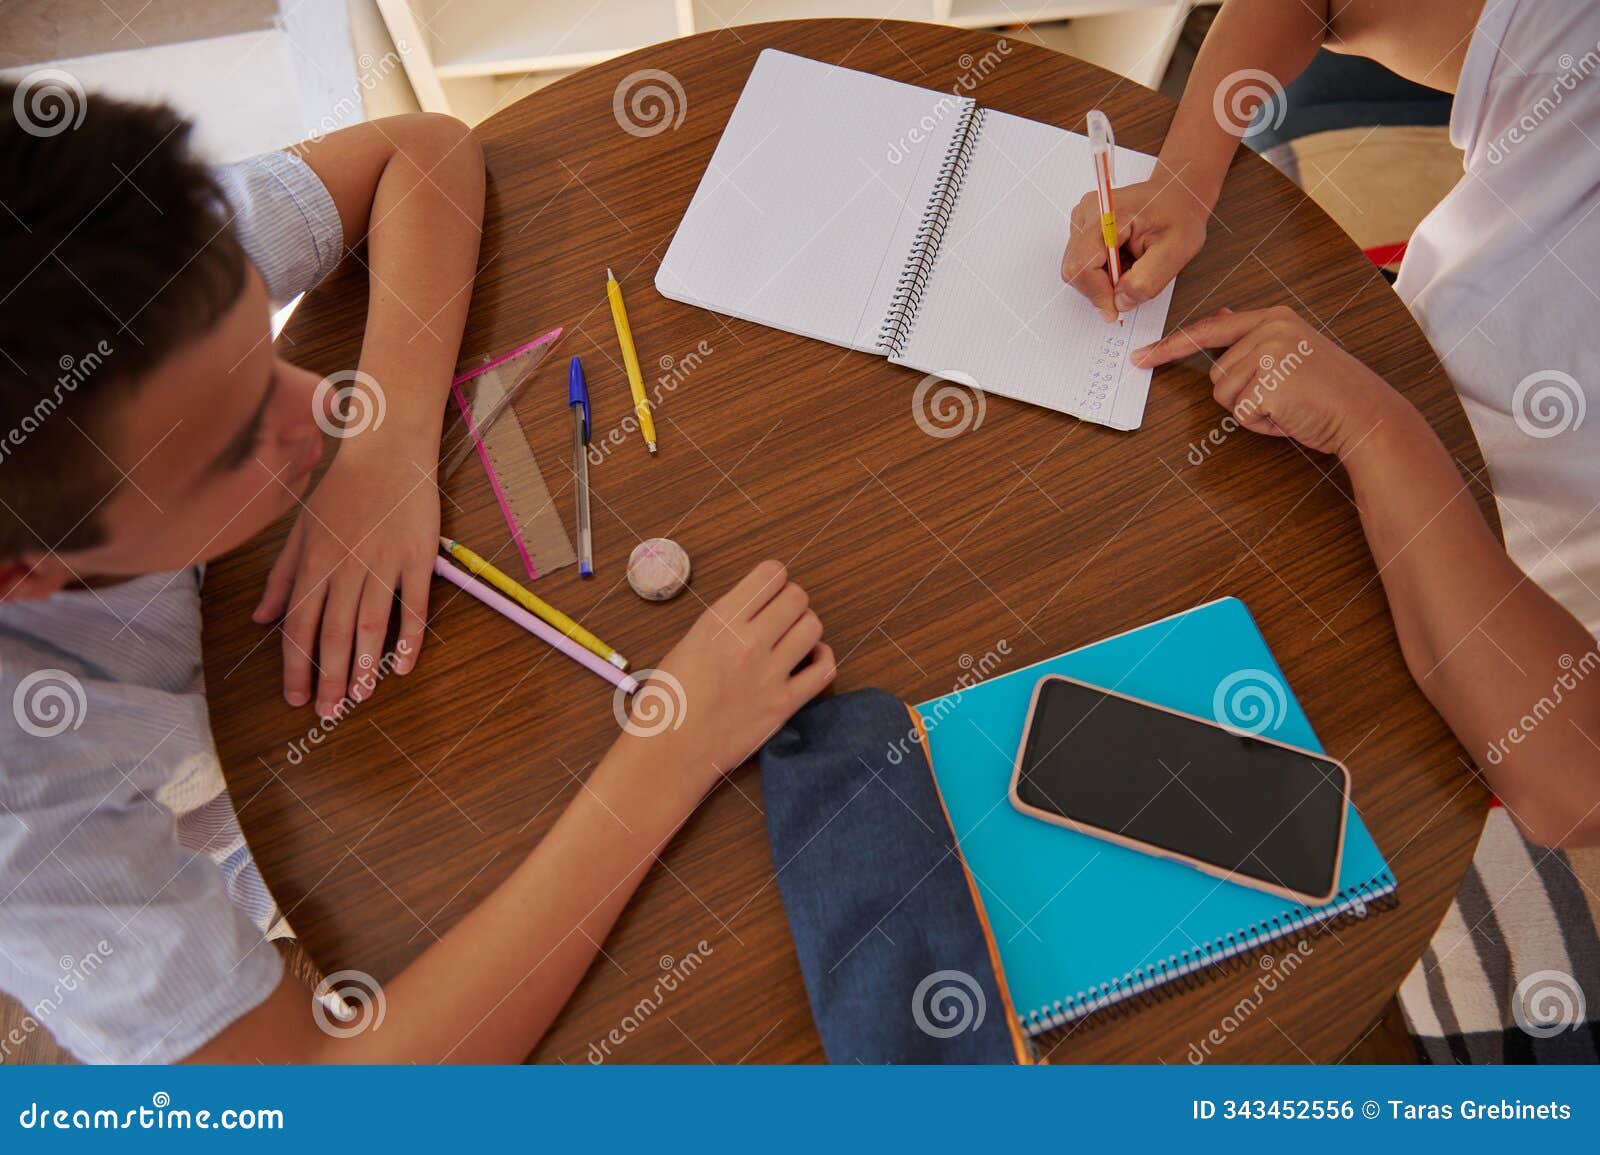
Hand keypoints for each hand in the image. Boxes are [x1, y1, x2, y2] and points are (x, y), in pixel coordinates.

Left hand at [254, 445, 437, 716]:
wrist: (389, 449)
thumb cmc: (342, 487)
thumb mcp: (299, 527)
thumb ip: (281, 576)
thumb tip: (260, 618)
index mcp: (313, 561)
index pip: (298, 625)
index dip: (296, 666)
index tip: (295, 697)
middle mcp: (345, 566)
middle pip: (333, 633)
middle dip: (328, 678)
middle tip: (328, 712)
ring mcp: (384, 562)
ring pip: (372, 624)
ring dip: (364, 665)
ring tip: (360, 697)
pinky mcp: (417, 557)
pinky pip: (414, 605)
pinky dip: (410, 638)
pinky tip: (403, 665)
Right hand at [622, 560, 835, 793]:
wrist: (669, 752)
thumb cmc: (668, 700)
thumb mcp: (687, 644)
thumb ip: (724, 624)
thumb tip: (754, 612)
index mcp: (720, 622)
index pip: (771, 575)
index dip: (774, 579)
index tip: (770, 591)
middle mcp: (748, 642)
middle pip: (797, 597)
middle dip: (791, 601)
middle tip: (780, 617)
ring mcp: (770, 674)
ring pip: (813, 627)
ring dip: (805, 628)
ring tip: (791, 640)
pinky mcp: (784, 704)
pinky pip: (824, 669)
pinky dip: (822, 658)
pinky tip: (808, 661)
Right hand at [1062, 164, 1209, 320]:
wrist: (1178, 196)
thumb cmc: (1179, 216)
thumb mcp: (1175, 252)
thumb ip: (1146, 282)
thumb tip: (1119, 303)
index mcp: (1107, 215)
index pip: (1082, 266)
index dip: (1097, 294)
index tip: (1116, 308)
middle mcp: (1087, 215)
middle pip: (1075, 270)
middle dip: (1101, 287)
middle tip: (1131, 284)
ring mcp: (1082, 221)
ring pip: (1078, 270)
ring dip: (1104, 280)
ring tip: (1132, 266)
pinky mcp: (1083, 229)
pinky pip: (1083, 264)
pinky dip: (1103, 272)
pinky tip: (1124, 260)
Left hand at [1131, 306, 1410, 456]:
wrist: (1364, 413)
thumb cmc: (1327, 390)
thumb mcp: (1289, 352)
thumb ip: (1252, 337)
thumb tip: (1217, 317)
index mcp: (1273, 318)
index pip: (1208, 330)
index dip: (1171, 346)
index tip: (1142, 356)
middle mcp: (1270, 329)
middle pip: (1216, 375)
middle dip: (1242, 396)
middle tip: (1283, 396)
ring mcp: (1270, 354)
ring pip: (1224, 396)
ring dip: (1252, 410)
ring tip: (1288, 403)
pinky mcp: (1269, 383)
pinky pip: (1241, 414)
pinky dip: (1261, 424)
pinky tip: (1290, 414)